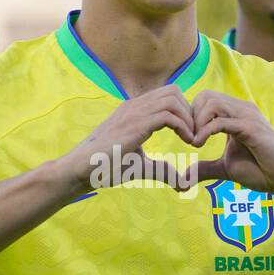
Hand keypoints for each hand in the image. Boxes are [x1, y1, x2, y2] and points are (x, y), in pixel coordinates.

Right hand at [56, 84, 195, 194]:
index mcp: (134, 110)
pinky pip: (168, 115)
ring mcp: (133, 112)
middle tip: (193, 135)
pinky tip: (186, 142)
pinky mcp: (135, 125)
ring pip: (173, 99)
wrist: (80, 169)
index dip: (184, 112)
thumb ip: (162, 170)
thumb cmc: (104, 167)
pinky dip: (183, 127)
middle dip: (189, 112)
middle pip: (173, 91)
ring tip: (191, 139)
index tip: (189, 134)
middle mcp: (134, 106)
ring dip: (188, 119)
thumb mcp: (141, 166)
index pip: (167, 95)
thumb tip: (184, 183)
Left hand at [185, 90, 273, 196]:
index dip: (190, 115)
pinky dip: (204, 131)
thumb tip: (185, 176)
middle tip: (187, 137)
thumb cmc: (261, 171)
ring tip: (193, 141)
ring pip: (212, 103)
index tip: (186, 136)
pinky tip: (198, 144)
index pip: (205, 99)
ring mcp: (248, 116)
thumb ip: (205, 167)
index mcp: (235, 114)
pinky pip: (221, 121)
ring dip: (196, 121)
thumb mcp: (225, 168)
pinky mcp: (252, 128)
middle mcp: (242, 109)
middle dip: (190, 115)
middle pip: (206, 95)